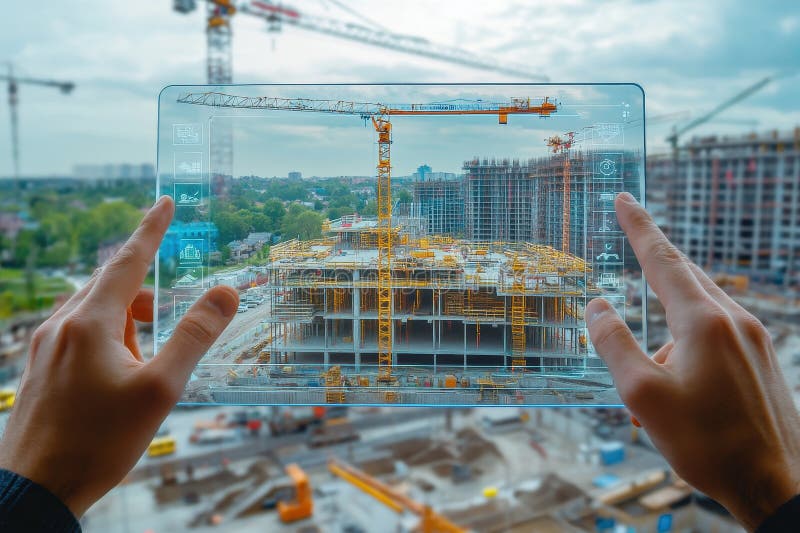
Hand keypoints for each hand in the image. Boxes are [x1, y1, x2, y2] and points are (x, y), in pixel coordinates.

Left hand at [0, 196, 238, 516]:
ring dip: (127, 321)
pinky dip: (107, 339)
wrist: (35, 489)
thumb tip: (226, 291)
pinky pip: (77, 335)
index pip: (127, 261)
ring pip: (92, 312)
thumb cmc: (99, 442)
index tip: (165, 203)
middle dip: (144, 291)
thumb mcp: (160, 389)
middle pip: (109, 285)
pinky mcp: (37, 369)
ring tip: (147, 363)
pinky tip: (117, 376)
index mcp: (90, 323)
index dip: (150, 230)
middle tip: (169, 313)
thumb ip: (195, 335)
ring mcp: (43, 348)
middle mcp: (60, 326)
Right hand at [586, 192, 799, 530]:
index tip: (624, 199)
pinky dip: (687, 352)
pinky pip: (716, 338)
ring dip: (666, 335)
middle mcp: (734, 321)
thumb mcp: (643, 395)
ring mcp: (754, 340)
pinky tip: (680, 398)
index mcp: (703, 322)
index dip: (639, 228)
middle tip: (633, 259)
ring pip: (698, 314)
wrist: (775, 483)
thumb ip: (614, 343)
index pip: (663, 260)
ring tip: (653, 397)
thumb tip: (596, 305)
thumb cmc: (706, 442)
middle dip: (654, 271)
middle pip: (685, 278)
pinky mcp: (762, 360)